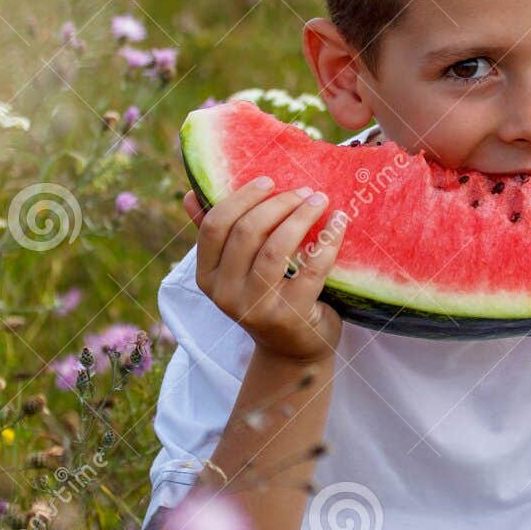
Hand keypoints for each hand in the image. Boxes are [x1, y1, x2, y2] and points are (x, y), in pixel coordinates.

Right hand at [183, 178, 347, 361]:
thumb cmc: (267, 298)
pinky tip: (339, 222)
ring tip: (319, 200)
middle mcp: (226, 295)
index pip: (214, 227)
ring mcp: (257, 308)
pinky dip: (327, 240)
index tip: (269, 180)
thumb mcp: (236, 271)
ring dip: (300, 217)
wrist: (293, 349)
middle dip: (278, 203)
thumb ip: (217, 235)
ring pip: (276, 249)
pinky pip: (311, 268)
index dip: (241, 198)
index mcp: (207, 277)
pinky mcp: (290, 316)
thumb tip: (191, 195)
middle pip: (247, 233)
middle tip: (304, 190)